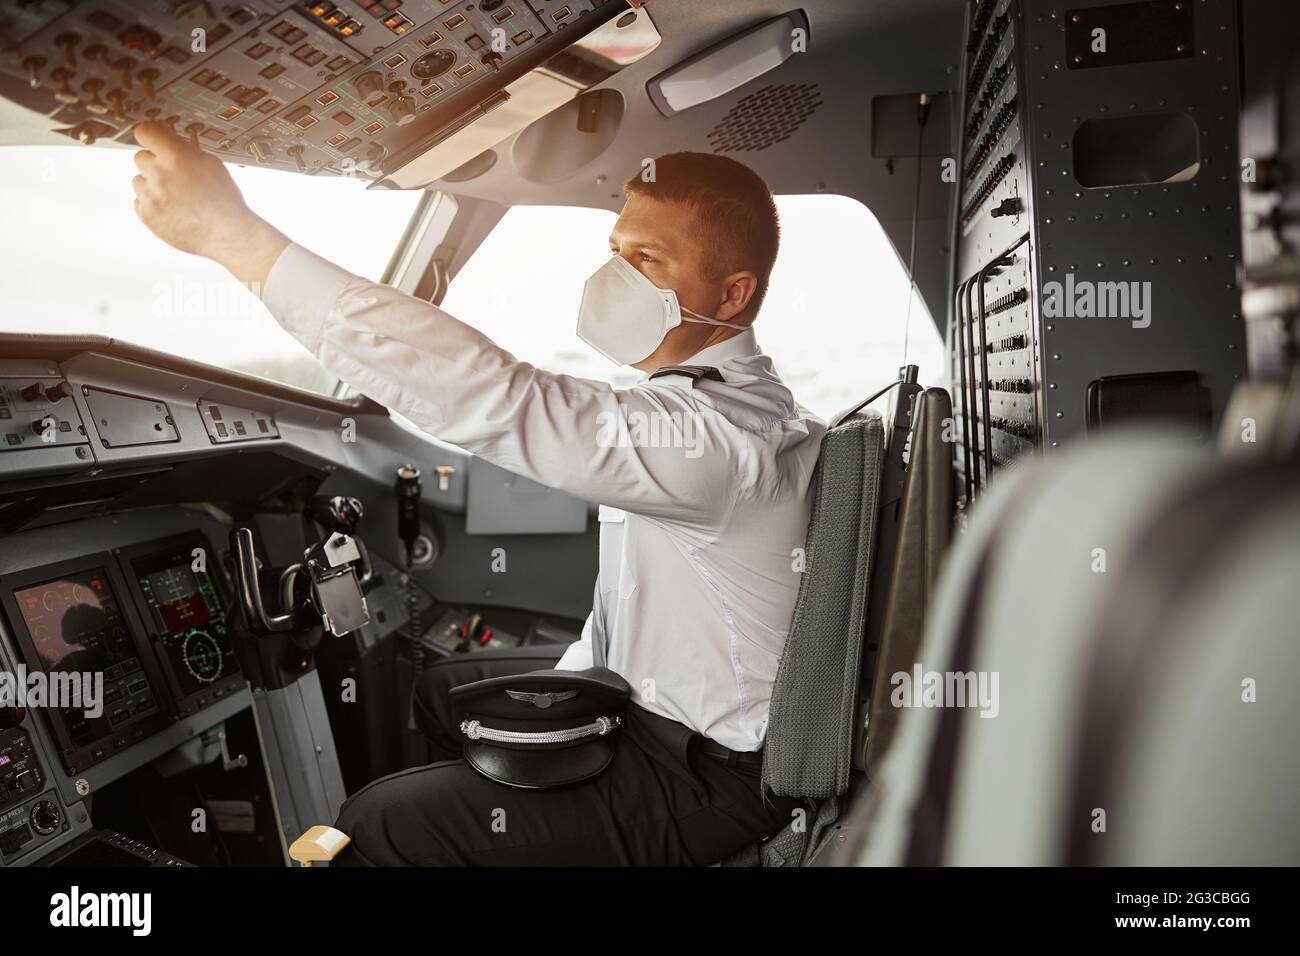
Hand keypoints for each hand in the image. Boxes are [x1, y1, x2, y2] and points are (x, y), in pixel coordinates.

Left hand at [131, 121, 288, 286]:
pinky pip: (139, 201)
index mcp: (176, 157)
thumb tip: (170, 141)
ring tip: (176, 196)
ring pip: (139, 180)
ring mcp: (150, 196)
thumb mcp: (211, 164)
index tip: (153, 139)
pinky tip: (172, 209)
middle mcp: (160, 174)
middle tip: (174, 175)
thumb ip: (186, 150)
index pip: (145, 132)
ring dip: (152, 185)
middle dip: (155, 163)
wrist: (227, 234)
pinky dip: (152, 204)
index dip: (150, 135)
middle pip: (140, 157)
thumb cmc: (224, 201)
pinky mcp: (147, 215)